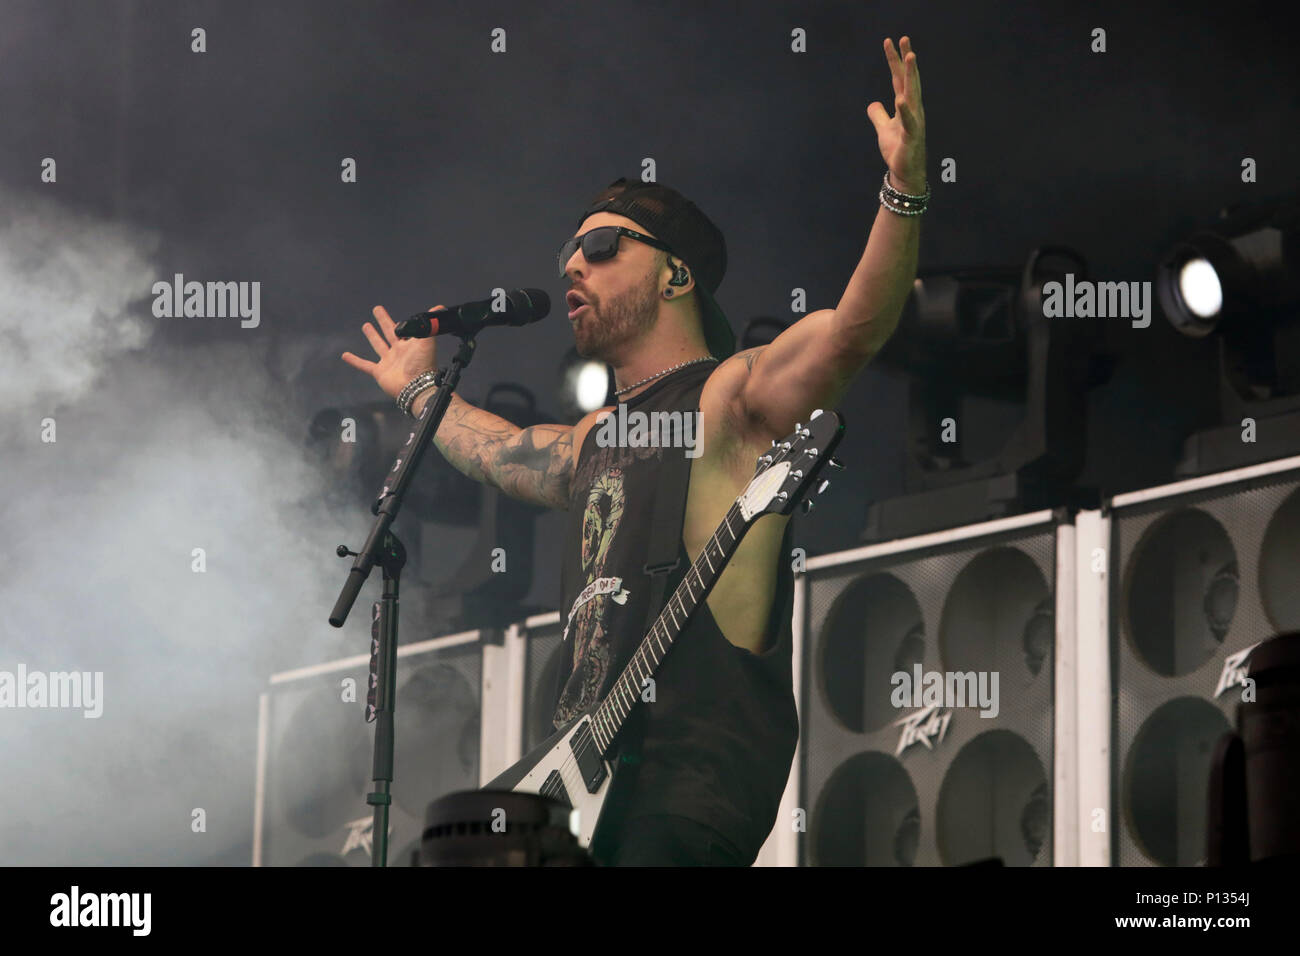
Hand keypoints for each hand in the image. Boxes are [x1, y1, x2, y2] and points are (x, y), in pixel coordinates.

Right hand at [342, 305, 440, 401]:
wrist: (416, 386)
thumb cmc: (423, 364)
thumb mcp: (427, 340)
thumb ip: (430, 324)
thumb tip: (439, 308)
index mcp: (410, 344)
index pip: (404, 330)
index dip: (402, 325)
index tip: (399, 319)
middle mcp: (399, 352)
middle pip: (389, 332)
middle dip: (383, 321)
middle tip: (377, 309)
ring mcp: (389, 362)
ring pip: (378, 345)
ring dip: (372, 336)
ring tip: (366, 325)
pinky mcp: (379, 372)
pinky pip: (364, 365)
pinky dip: (355, 361)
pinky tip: (345, 355)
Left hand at [866, 36, 926, 192]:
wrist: (905, 173)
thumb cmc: (898, 150)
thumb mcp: (884, 129)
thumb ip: (879, 115)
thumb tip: (872, 104)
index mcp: (905, 106)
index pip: (899, 78)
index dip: (894, 60)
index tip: (891, 41)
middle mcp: (913, 109)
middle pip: (908, 80)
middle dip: (906, 60)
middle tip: (904, 39)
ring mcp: (914, 122)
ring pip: (913, 94)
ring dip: (911, 75)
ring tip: (909, 57)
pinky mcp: (911, 137)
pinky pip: (909, 122)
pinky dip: (905, 111)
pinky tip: (900, 99)